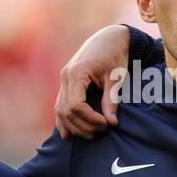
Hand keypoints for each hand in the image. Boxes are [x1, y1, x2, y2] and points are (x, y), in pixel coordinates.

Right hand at [55, 24, 131, 138]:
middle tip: (102, 131)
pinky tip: (67, 135)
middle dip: (82, 125)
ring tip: (92, 135)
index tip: (106, 124)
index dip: (90, 119)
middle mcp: (64, 77)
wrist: (108, 40)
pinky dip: (64, 120)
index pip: (75, 105)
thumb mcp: (116, 78)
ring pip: (60, 110)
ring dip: (74, 126)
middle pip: (65, 110)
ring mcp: (63, 81)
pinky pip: (60, 105)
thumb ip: (111, 100)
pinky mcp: (66, 85)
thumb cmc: (114, 57)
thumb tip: (111, 122)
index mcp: (76, 74)